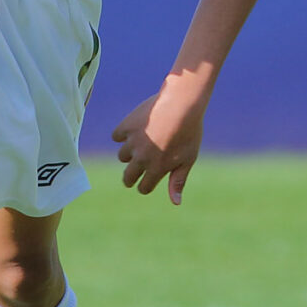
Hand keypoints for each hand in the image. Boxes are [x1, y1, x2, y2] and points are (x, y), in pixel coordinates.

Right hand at [111, 78, 207, 204]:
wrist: (182, 103)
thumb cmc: (189, 132)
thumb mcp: (188, 158)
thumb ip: (178, 180)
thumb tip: (175, 202)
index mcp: (157, 169)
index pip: (143, 188)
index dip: (146, 186)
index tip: (148, 181)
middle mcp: (142, 158)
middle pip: (127, 177)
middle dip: (130, 177)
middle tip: (133, 173)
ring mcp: (133, 142)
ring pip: (122, 156)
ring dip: (129, 153)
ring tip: (141, 144)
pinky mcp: (126, 126)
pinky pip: (117, 136)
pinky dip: (123, 134)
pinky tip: (134, 130)